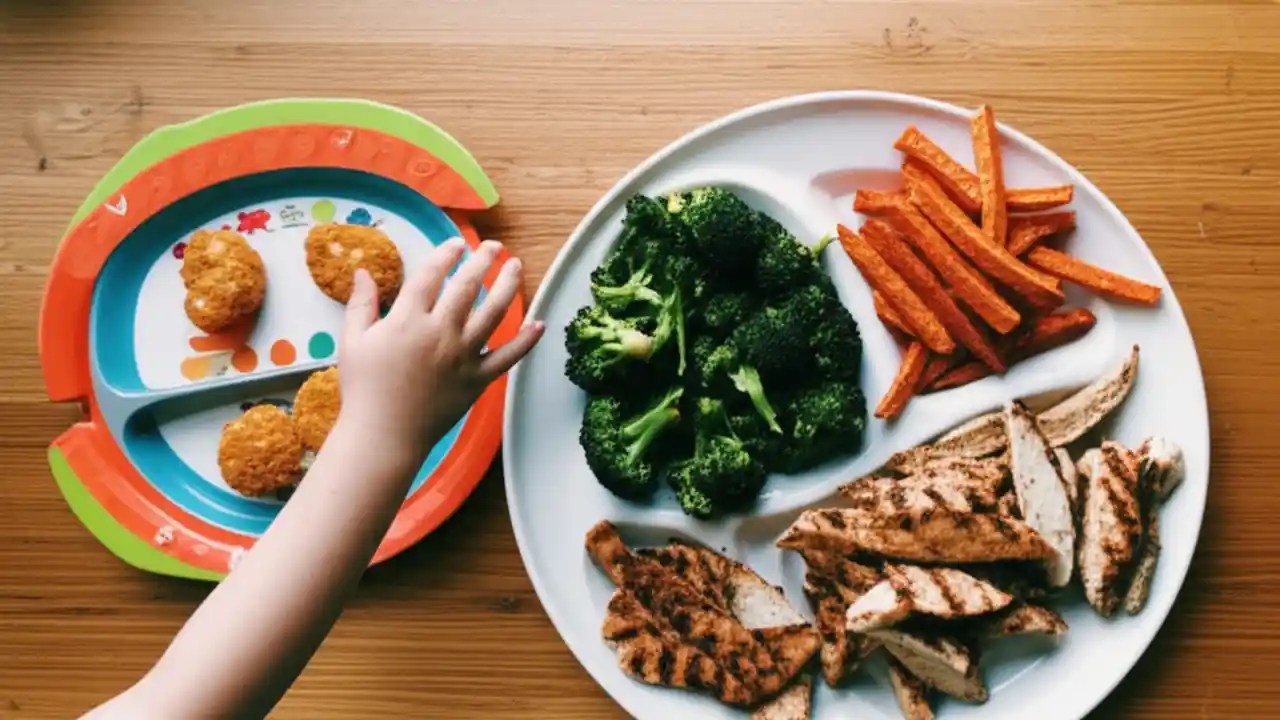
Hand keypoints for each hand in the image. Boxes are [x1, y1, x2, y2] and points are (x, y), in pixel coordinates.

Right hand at [336, 238, 542, 462]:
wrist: (384, 435)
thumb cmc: (364, 389)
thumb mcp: (352, 341)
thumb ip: (360, 303)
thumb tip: (363, 271)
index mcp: (408, 320)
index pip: (431, 275)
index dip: (445, 254)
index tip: (456, 244)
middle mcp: (440, 332)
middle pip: (467, 286)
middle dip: (483, 260)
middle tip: (494, 247)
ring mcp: (463, 356)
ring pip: (493, 313)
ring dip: (508, 286)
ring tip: (515, 268)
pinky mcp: (477, 380)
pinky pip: (508, 357)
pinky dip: (526, 341)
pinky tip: (540, 325)